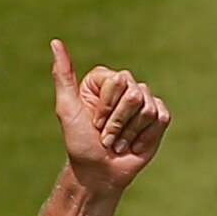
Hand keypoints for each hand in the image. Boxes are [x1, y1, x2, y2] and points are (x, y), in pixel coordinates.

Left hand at [49, 42, 167, 198]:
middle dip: (118, 122)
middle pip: (135, 95)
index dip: (107, 107)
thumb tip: (55, 42)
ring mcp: (144, 102)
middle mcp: (126, 86)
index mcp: (105, 80)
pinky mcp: (159, 118)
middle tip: (106, 136)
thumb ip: (63, 75)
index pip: (118, 81)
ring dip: (129, 133)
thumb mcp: (67, 109)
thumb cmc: (80, 143)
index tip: (94, 123)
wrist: (98, 173)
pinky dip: (145, 137)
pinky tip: (134, 146)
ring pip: (148, 109)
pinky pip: (161, 118)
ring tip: (118, 143)